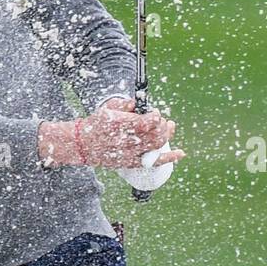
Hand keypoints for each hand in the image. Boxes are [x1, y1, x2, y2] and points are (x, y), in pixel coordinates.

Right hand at [37, 97, 184, 168]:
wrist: (85, 145)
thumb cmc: (96, 124)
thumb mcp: (108, 108)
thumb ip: (125, 104)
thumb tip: (139, 102)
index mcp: (123, 125)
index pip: (149, 121)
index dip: (156, 115)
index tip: (155, 112)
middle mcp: (128, 140)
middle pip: (156, 133)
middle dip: (163, 124)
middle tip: (161, 119)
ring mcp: (131, 153)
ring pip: (157, 145)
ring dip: (167, 134)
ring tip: (170, 126)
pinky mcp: (133, 162)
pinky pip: (154, 162)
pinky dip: (169, 157)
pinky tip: (181, 153)